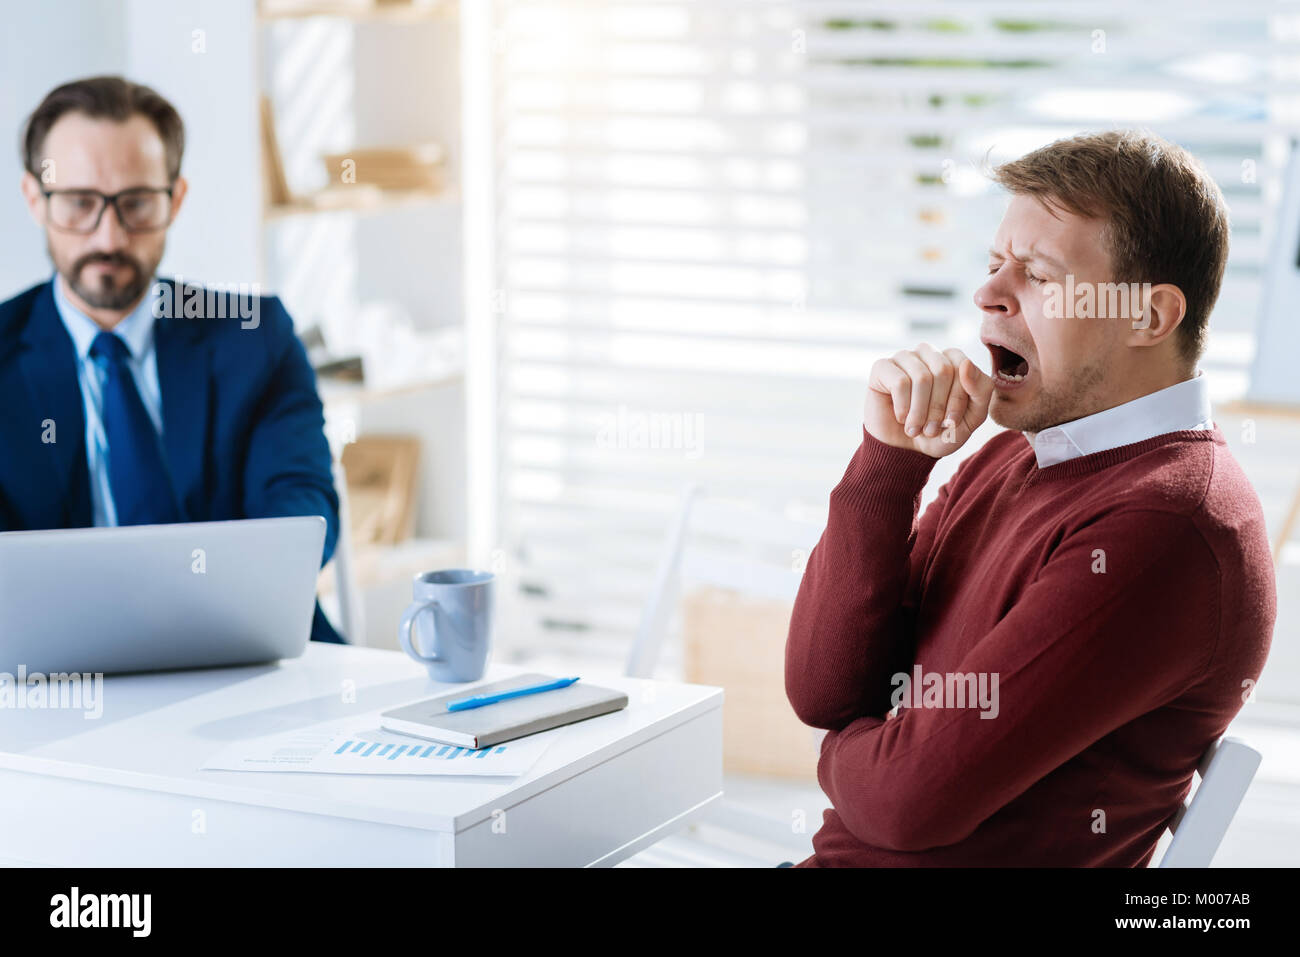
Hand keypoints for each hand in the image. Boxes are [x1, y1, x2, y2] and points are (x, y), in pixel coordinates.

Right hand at [864, 344, 993, 457]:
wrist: (906, 450)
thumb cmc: (940, 432)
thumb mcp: (972, 417)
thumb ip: (981, 390)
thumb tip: (966, 364)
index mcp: (952, 359)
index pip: (962, 366)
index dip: (958, 398)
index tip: (951, 423)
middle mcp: (928, 353)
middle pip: (942, 370)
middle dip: (939, 407)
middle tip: (932, 428)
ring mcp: (904, 358)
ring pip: (921, 377)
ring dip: (920, 411)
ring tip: (915, 428)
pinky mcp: (882, 368)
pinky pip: (899, 382)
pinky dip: (903, 408)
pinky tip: (901, 418)